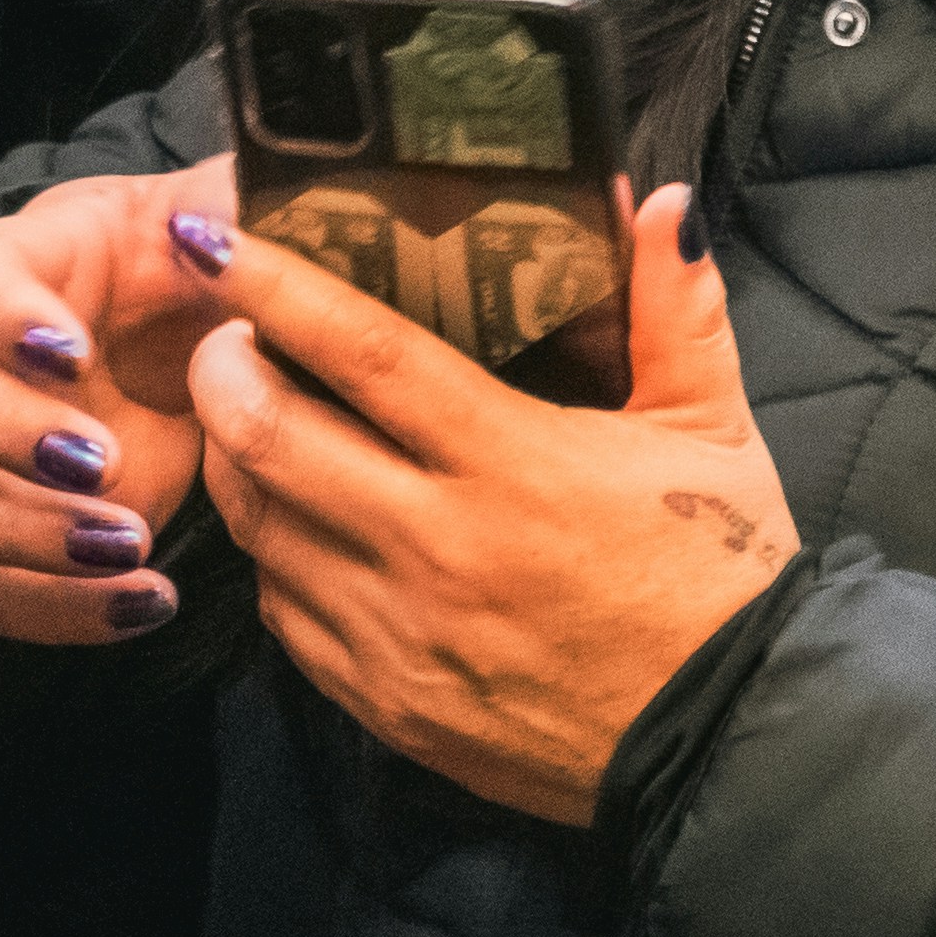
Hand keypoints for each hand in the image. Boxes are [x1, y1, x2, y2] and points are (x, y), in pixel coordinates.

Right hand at [0, 154, 244, 644]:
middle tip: (102, 463)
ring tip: (133, 543)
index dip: (4, 315)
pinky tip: (143, 603)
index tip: (74, 354)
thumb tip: (239, 211)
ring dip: (20, 529)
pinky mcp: (18, 524)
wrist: (242, 341)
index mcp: (42, 257)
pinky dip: (53, 606)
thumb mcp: (248, 219)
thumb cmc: (233, 264)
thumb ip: (241, 204)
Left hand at [183, 187, 795, 828]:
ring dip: (237, 460)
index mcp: (517, 464)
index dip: (279, 291)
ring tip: (246, 416)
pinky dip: (275, 555)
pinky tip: (297, 522)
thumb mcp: (712, 426)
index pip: (369, 357)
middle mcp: (436, 545)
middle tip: (222, 331)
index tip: (216, 243)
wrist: (719, 732)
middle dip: (221, 371)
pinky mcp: (380, 699)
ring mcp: (395, 630)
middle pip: (273, 441)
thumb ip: (677, 309)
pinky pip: (285, 614)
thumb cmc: (719, 569)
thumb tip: (662, 204)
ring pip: (260, 529)